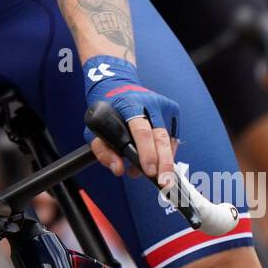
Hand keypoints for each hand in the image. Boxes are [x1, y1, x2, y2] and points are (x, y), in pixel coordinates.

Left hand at [83, 55, 180, 188]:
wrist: (118, 86)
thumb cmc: (106, 111)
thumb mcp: (94, 129)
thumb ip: (103, 151)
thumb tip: (118, 169)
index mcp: (129, 103)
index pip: (141, 130)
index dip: (147, 152)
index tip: (149, 171)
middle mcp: (150, 102)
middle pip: (160, 135)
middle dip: (163, 162)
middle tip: (164, 182)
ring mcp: (163, 105)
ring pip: (169, 138)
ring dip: (164, 160)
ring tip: (154, 175)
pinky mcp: (172, 110)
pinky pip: (173, 136)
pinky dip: (167, 151)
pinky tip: (158, 160)